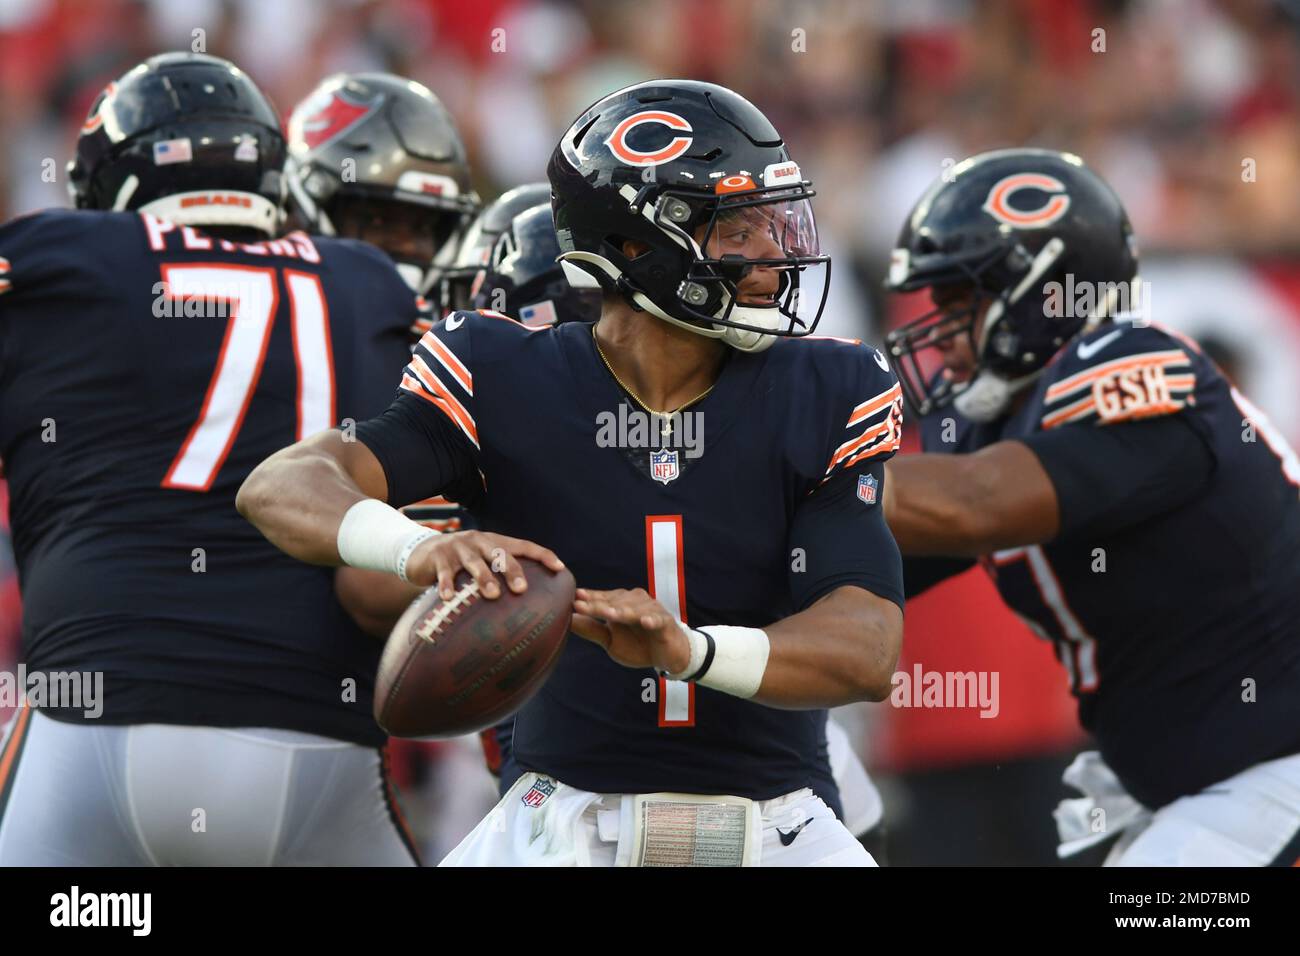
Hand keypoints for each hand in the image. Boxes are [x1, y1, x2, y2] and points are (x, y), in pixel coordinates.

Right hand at [404, 531, 563, 599]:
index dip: (542, 555)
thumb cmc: (461, 563)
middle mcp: (479, 542)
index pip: (523, 545)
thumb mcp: (482, 562)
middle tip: (522, 589)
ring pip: (474, 562)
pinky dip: (447, 585)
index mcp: (495, 542)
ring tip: (492, 595)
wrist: (422, 551)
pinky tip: (449, 598)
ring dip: (484, 578)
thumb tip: (528, 603)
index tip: (560, 568)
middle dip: (512, 570)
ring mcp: (458, 548)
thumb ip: (500, 575)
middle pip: (500, 553)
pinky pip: (445, 572)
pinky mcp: (438, 557)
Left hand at [570, 588, 691, 672]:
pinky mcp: (665, 621)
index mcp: (620, 602)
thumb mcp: (610, 640)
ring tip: (609, 613)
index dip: (588, 599)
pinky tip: (644, 621)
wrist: (668, 655)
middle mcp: (634, 601)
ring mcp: (650, 610)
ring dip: (622, 611)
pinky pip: (657, 620)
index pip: (601, 599)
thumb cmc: (638, 644)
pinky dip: (651, 620)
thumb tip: (568, 619)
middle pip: (614, 602)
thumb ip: (590, 629)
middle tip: (582, 605)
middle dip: (598, 604)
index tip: (572, 599)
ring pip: (634, 609)